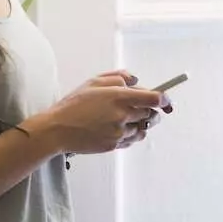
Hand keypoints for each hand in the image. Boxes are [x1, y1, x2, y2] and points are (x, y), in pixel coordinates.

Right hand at [26, 70, 170, 154]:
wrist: (57, 130)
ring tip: (126, 119)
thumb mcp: (93, 82)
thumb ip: (119, 76)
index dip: (165, 99)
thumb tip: (136, 80)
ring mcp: (119, 132)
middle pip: (152, 114)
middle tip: (142, 108)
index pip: (155, 98)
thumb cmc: (73, 105)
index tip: (165, 100)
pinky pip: (132, 140)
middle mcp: (123, 115)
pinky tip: (119, 129)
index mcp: (119, 96)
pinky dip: (131, 135)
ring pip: (143, 128)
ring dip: (140, 123)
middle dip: (150, 110)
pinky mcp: (114, 145)